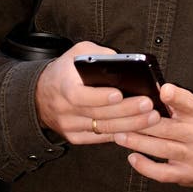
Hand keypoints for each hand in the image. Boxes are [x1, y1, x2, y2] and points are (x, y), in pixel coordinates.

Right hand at [35, 41, 161, 144]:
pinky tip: (139, 129)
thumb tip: (123, 62)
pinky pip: (101, 138)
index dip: (100, 97)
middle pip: (98, 115)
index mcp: (64, 87)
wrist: (40, 94)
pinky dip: (121, 134)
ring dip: (130, 125)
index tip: (119, 94)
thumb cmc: (66, 70)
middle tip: (148, 105)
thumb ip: (99, 54)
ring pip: (103, 129)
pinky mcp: (76, 138)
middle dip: (126, 111)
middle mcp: (66, 110)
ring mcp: (70, 127)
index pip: (81, 96)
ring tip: (152, 117)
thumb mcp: (77, 53)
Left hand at [113, 83, 192, 185]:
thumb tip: (151, 88)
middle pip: (167, 128)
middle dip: (142, 123)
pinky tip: (132, 157)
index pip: (189, 103)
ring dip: (137, 142)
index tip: (163, 90)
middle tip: (122, 117)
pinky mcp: (187, 175)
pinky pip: (163, 173)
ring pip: (161, 149)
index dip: (176, 96)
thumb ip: (178, 99)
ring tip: (119, 135)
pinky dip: (145, 166)